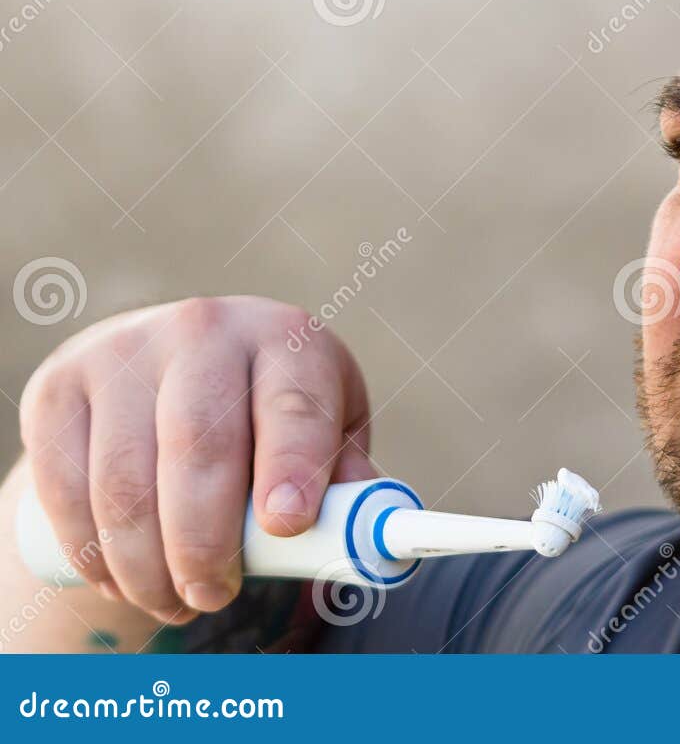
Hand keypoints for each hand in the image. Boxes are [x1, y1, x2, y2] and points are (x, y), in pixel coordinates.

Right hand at [17, 296, 373, 622]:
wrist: (167, 362)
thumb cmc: (267, 408)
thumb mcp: (326, 422)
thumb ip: (346, 472)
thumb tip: (368, 527)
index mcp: (284, 338)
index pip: (293, 404)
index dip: (291, 467)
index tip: (286, 527)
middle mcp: (204, 330)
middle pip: (199, 450)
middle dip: (207, 544)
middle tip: (216, 598)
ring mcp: (123, 353)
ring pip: (125, 483)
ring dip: (147, 565)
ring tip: (176, 602)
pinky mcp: (58, 387)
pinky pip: (64, 488)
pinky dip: (91, 552)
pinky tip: (120, 580)